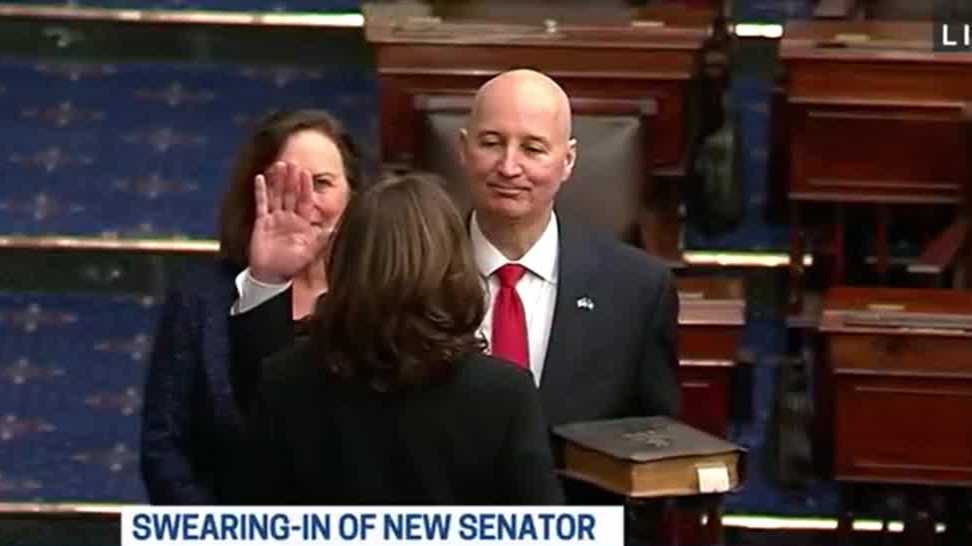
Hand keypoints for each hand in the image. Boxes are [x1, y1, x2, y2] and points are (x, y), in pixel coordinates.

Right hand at [247, 161, 330, 283]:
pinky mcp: (262, 222)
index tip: (307, 173)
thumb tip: (336, 228)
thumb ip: (322, 239)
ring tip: (279, 165)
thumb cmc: (292, 265)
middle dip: (292, 179)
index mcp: (302, 223)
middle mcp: (289, 218)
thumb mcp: (311, 252)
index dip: (306, 187)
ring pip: (277, 195)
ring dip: (278, 181)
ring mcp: (275, 218)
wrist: (272, 275)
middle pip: (291, 194)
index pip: (305, 201)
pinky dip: (261, 191)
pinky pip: (261, 204)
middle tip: (293, 163)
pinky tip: (260, 177)